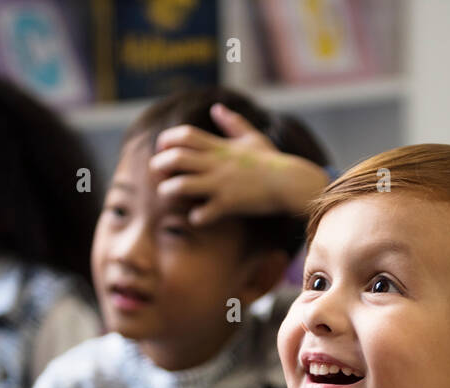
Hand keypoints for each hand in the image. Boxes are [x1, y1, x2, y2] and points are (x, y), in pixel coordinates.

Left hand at [150, 102, 327, 224]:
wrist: (291, 181)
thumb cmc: (273, 161)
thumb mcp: (252, 137)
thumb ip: (232, 123)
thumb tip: (217, 108)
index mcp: (219, 147)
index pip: (184, 135)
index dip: (167, 140)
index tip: (164, 149)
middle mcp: (216, 164)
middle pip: (175, 158)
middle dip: (159, 165)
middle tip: (158, 174)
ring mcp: (221, 184)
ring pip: (182, 186)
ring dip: (169, 191)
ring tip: (169, 195)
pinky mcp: (229, 204)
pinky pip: (203, 213)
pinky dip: (195, 217)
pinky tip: (198, 217)